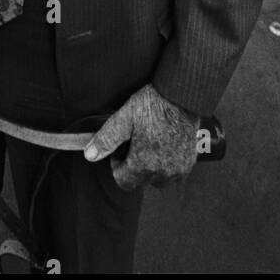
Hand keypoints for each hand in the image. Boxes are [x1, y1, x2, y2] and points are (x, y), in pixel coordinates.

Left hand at [83, 83, 198, 190]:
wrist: (182, 96)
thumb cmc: (153, 105)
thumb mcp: (124, 118)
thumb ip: (106, 139)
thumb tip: (89, 155)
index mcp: (144, 164)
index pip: (124, 182)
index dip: (117, 167)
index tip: (120, 150)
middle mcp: (163, 172)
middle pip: (140, 181)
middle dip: (133, 166)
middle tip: (134, 143)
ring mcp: (178, 169)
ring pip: (158, 180)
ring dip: (151, 169)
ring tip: (149, 145)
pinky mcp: (189, 163)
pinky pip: (174, 175)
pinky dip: (167, 166)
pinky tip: (164, 147)